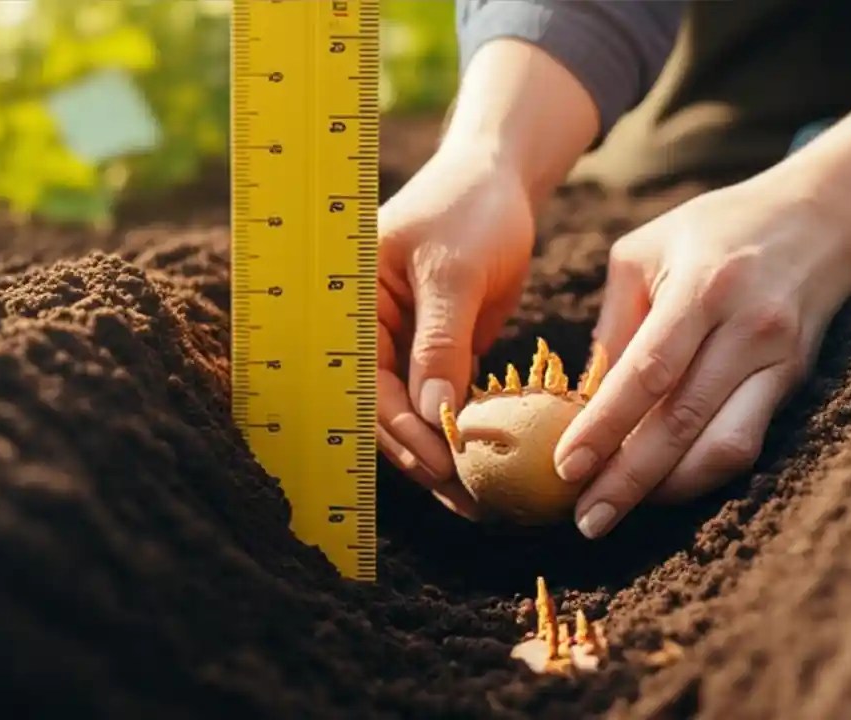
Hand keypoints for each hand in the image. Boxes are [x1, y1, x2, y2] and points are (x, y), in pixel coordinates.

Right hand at [377, 144, 535, 518]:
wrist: (500, 181)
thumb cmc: (471, 209)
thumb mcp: (456, 272)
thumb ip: (440, 340)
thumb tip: (432, 412)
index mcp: (350, 304)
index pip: (366, 381)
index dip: (400, 428)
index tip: (440, 465)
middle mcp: (366, 330)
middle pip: (382, 409)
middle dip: (420, 454)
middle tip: (462, 498)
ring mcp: (399, 344)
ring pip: (411, 414)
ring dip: (441, 454)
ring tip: (476, 500)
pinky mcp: (433, 352)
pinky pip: (440, 402)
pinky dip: (460, 432)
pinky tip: (484, 469)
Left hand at [552, 65, 850, 538]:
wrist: (819, 219)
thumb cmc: (714, 231)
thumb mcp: (645, 251)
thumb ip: (614, 321)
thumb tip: (582, 398)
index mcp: (703, 287)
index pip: (649, 370)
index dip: (605, 425)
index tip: (566, 467)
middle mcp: (748, 328)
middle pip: (683, 422)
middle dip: (628, 480)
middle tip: (584, 520)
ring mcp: (778, 361)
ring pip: (723, 447)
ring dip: (666, 490)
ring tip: (614, 512)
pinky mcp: (792, 384)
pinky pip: (746, 444)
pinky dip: (699, 474)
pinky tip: (661, 488)